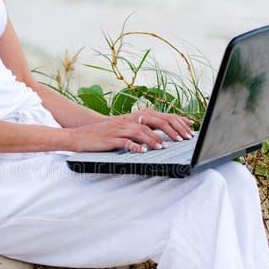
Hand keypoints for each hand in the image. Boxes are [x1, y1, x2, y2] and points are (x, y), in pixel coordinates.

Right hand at [70, 109, 194, 153]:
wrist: (79, 136)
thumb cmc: (102, 136)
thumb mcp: (122, 130)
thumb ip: (138, 131)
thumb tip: (156, 136)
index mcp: (133, 119)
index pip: (159, 117)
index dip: (175, 121)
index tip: (189, 127)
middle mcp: (128, 121)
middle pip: (154, 122)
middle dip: (170, 130)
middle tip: (183, 139)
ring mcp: (119, 129)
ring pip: (141, 132)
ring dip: (154, 140)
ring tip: (163, 148)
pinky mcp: (110, 139)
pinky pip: (125, 142)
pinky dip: (135, 147)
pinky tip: (143, 152)